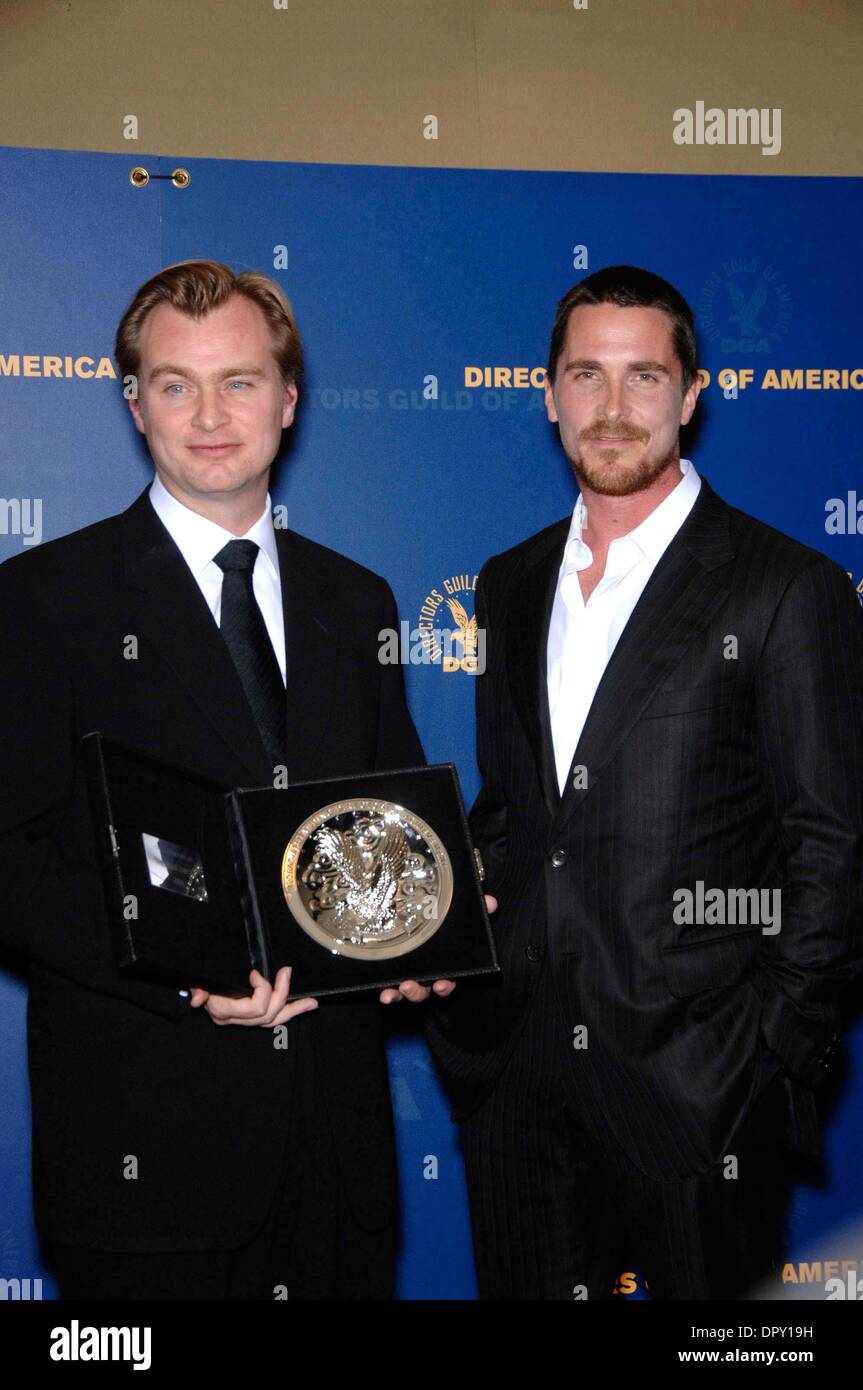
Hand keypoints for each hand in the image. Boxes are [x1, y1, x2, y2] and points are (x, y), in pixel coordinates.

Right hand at [189, 967, 317, 1026]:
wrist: (194, 990)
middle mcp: (235, 1019)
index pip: (254, 1008)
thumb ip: (198, 989)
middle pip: (267, 1014)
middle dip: (281, 993)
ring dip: (294, 1009)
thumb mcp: (196, 982)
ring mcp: (243, 1021)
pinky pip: (273, 1019)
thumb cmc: (199, 981)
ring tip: (312, 1003)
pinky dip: (291, 1012)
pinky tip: (307, 1006)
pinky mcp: (251, 1018)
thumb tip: (197, 998)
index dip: (261, 990)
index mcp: (223, 1011)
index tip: (255, 973)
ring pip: (273, 1021)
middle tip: (286, 972)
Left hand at [378, 896, 497, 1003]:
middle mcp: (430, 975)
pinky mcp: (397, 972)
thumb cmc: (449, 923)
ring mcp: (413, 975)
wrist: (426, 914)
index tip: (441, 984)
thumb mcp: (463, 916)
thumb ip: (478, 910)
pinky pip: (393, 987)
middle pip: (426, 990)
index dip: (446, 985)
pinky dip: (388, 993)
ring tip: (393, 990)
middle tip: (409, 985)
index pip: (449, 980)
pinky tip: (383, 994)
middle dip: (417, 992)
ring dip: (401, 994)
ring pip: (409, 991)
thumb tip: (491, 902)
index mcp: (448, 965)